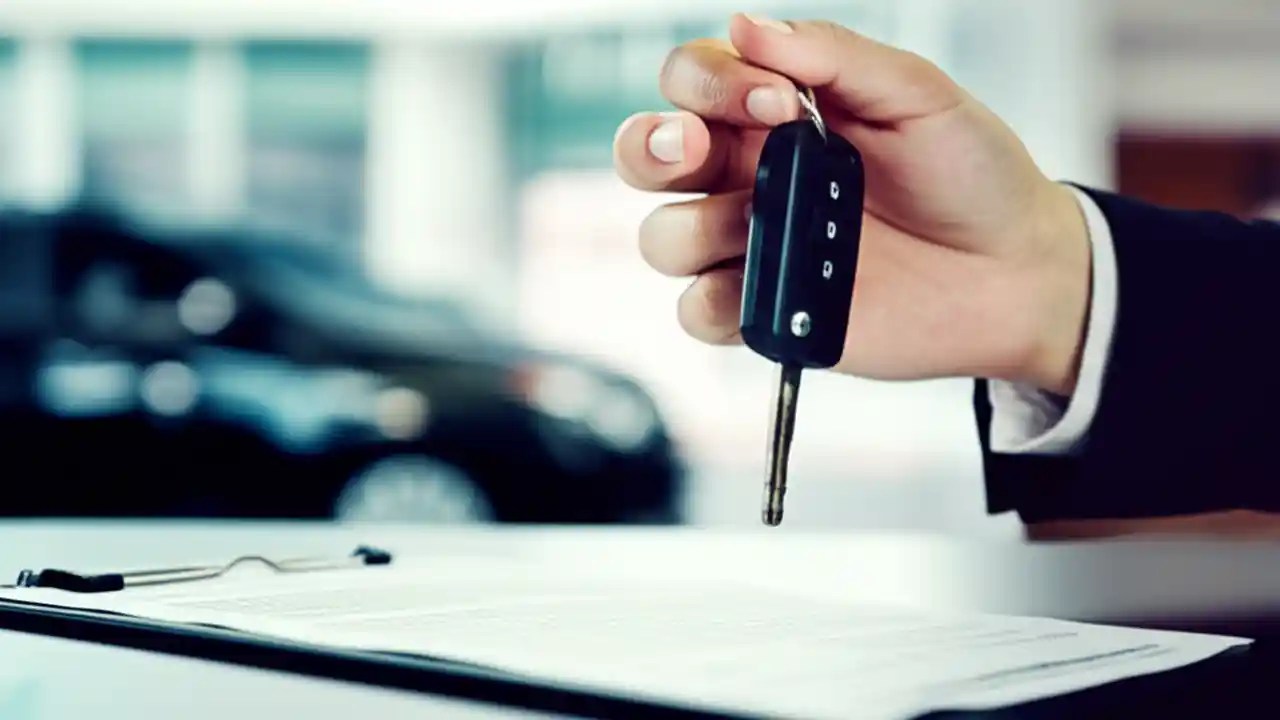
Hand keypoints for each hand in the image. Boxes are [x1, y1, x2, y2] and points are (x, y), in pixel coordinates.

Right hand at [613, 14, 1090, 395]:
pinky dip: (717, 303)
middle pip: (648, 156)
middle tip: (700, 149)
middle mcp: (750, 177)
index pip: (694, 80)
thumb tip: (745, 25)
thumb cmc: (973, 176)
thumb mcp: (918, 94)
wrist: (1016, 273)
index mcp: (776, 115)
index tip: (779, 101)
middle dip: (653, 147)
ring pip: (662, 237)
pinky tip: (770, 292)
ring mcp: (753, 247)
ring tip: (763, 228)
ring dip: (693, 228)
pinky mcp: (765, 313)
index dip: (712, 83)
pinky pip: (698, 312)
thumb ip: (833, 57)